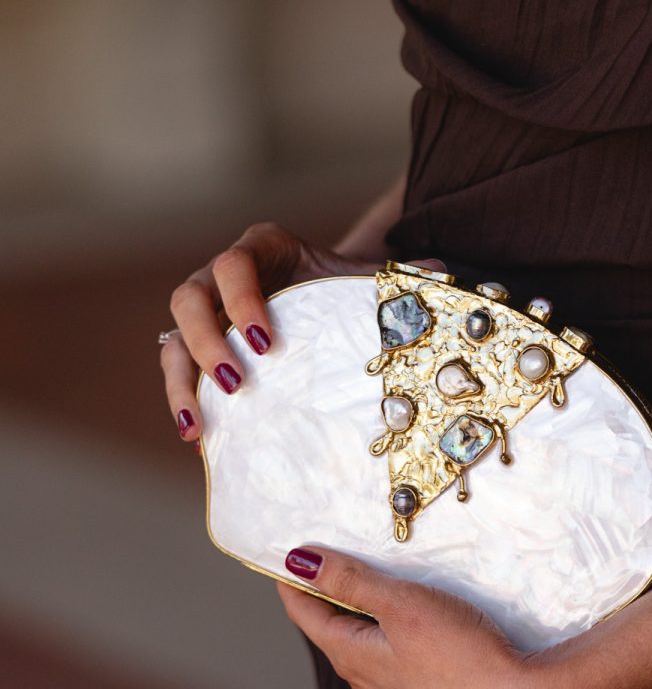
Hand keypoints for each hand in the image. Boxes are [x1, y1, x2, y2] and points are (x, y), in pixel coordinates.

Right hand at [160, 220, 442, 443]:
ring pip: (173, 339)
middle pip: (189, 298)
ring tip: (198, 427)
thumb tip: (441, 271)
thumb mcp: (369, 282)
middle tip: (234, 384)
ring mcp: (207, 315)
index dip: (240, 298)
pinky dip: (184, 402)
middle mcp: (222, 276)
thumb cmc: (347, 289)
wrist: (333, 303)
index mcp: (264, 249)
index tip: (265, 340)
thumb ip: (400, 278)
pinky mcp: (201, 350)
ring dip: (180, 381)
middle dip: (204, 342)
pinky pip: (179, 373)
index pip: (234, 263)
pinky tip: (200, 439)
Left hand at [275, 544, 584, 688]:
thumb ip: (351, 581)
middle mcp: (365, 680)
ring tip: (377, 574)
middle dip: (330, 589)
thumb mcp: (402, 605)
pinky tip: (415, 612)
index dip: (295, 577)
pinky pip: (393, 653)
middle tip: (336, 549)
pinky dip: (392, 626)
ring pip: (365, 641)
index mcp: (350, 657)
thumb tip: (298, 562)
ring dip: (364, 608)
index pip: (304, 612)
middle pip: (333, 626)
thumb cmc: (461, 653)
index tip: (294, 547)